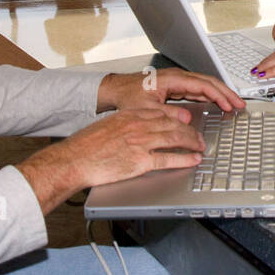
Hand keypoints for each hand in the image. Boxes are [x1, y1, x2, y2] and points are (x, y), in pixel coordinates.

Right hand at [18, 107, 204, 212]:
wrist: (74, 160)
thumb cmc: (87, 146)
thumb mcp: (108, 125)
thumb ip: (126, 124)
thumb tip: (137, 128)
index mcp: (131, 116)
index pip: (161, 113)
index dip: (178, 118)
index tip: (186, 121)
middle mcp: (139, 126)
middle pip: (173, 125)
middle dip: (190, 131)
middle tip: (198, 137)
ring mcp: (141, 143)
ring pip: (175, 139)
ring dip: (192, 143)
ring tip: (200, 147)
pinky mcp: (141, 161)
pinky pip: (169, 158)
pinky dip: (184, 159)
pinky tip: (193, 160)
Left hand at [98, 68, 243, 112]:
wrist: (116, 90)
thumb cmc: (128, 96)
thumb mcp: (147, 109)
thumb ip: (168, 114)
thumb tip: (186, 118)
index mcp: (173, 79)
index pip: (203, 85)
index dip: (219, 95)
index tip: (229, 105)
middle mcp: (177, 77)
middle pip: (208, 82)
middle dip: (226, 93)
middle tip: (239, 104)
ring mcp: (177, 81)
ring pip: (205, 85)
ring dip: (220, 94)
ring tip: (233, 104)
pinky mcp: (176, 86)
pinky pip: (198, 89)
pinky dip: (210, 96)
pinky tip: (216, 103)